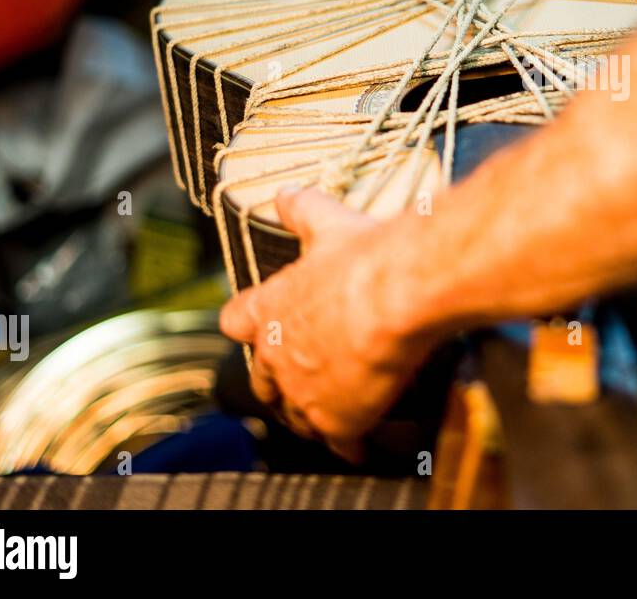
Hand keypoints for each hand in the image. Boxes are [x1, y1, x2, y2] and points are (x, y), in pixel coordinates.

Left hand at [218, 187, 434, 460]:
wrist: (400, 292)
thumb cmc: (366, 257)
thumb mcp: (329, 222)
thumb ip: (303, 210)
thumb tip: (288, 194)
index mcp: (270, 307)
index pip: (236, 320)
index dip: (247, 324)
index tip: (254, 326)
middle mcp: (279, 355)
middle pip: (262, 379)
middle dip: (275, 381)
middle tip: (293, 379)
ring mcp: (306, 391)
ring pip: (295, 416)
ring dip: (307, 415)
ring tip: (324, 415)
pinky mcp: (338, 418)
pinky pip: (337, 441)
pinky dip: (346, 442)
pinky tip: (357, 441)